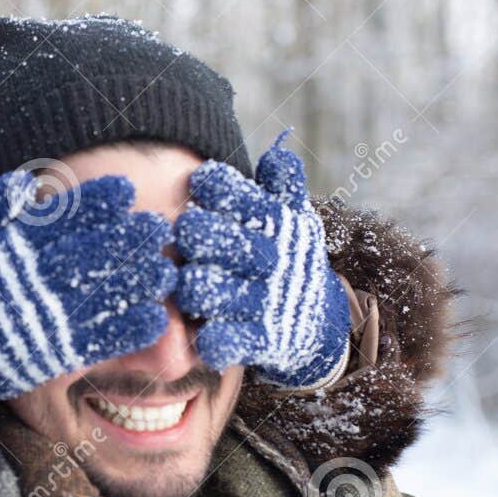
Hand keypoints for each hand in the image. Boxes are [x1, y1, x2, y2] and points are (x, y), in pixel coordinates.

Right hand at [0, 167, 176, 412]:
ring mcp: (38, 321)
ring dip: (133, 285)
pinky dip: (123, 332)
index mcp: (7, 250)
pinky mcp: (47, 357)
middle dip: (124, 242)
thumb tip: (27, 182)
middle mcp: (26, 284)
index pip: (56, 222)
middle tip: (158, 229)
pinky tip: (154, 320)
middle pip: (84, 258)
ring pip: (94, 299)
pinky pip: (92, 343)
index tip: (125, 192)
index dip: (93, 206)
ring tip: (165, 272)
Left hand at [174, 132, 349, 387]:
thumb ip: (283, 186)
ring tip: (187, 284)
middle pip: (242, 249)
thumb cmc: (285, 252)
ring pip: (234, 296)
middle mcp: (272, 264)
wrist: (312, 317)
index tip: (202, 178)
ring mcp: (267, 304)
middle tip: (184, 227)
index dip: (228, 191)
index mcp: (276, 228)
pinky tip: (206, 341)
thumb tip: (279, 153)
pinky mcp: (263, 341)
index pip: (253, 204)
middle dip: (214, 238)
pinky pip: (241, 341)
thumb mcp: (289, 216)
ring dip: (212, 289)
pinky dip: (225, 343)